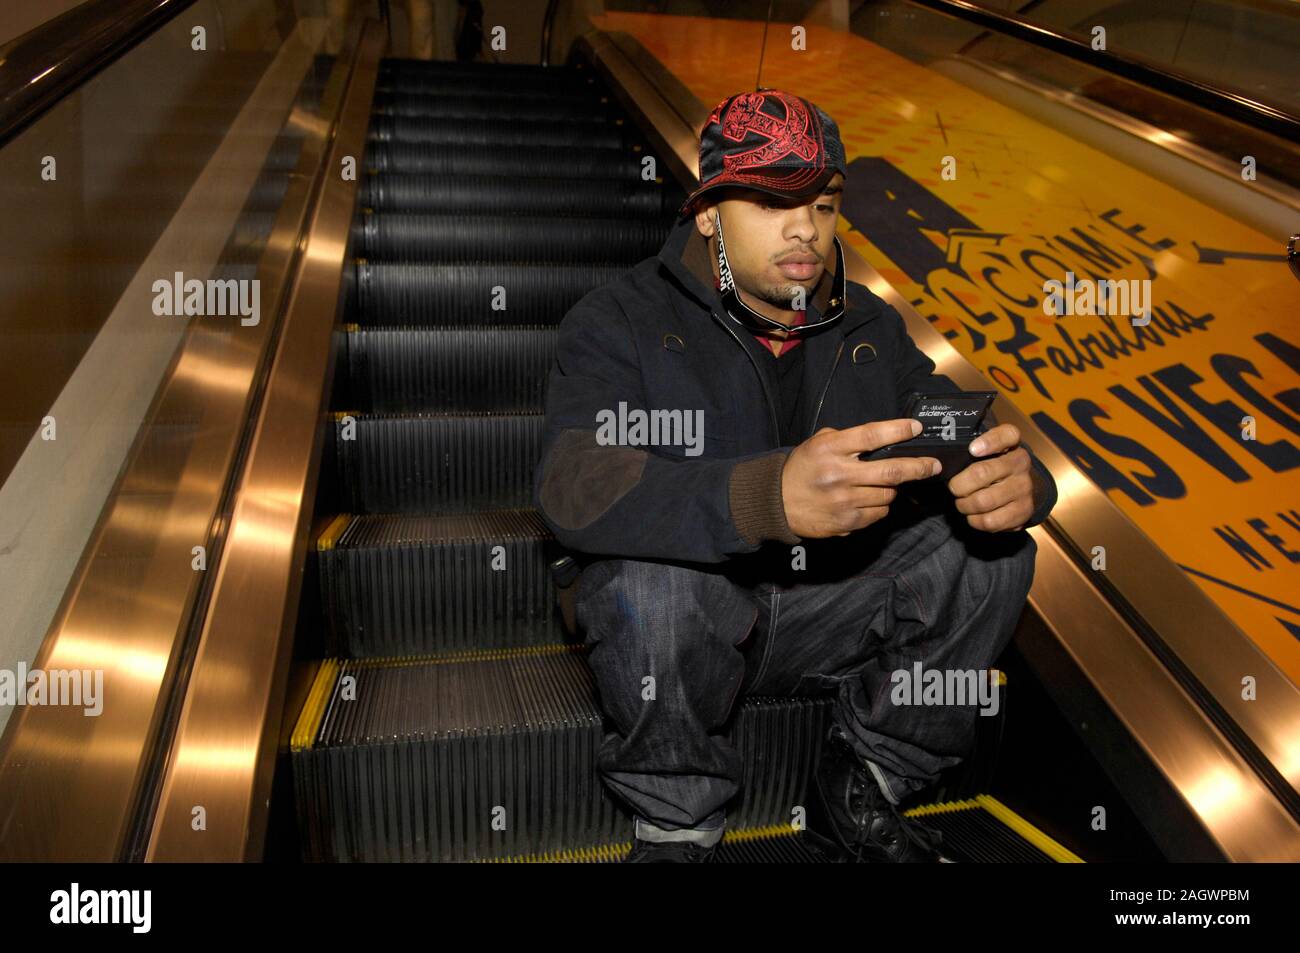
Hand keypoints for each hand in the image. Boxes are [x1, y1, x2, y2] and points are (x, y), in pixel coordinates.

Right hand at [782, 419, 941, 537]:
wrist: (776, 502)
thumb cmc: (801, 469)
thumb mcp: (817, 443)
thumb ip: (847, 439)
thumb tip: (885, 438)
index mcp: (830, 449)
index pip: (872, 435)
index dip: (899, 430)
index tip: (916, 428)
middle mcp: (839, 475)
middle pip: (892, 471)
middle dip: (919, 467)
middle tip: (933, 465)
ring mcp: (844, 501)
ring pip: (888, 495)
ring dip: (892, 489)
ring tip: (880, 485)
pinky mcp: (846, 523)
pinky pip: (878, 513)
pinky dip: (879, 506)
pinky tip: (866, 500)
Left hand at [948, 423, 1035, 531]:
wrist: (1025, 489)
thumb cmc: (995, 467)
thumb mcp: (988, 450)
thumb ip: (972, 447)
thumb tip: (941, 459)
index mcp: (1012, 444)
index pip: (1007, 435)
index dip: (989, 442)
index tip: (972, 450)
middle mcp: (1021, 464)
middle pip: (982, 473)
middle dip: (959, 484)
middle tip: (954, 488)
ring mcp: (1024, 488)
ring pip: (983, 501)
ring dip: (964, 504)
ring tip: (962, 502)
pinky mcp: (1023, 512)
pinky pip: (990, 520)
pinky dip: (975, 520)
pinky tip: (974, 514)